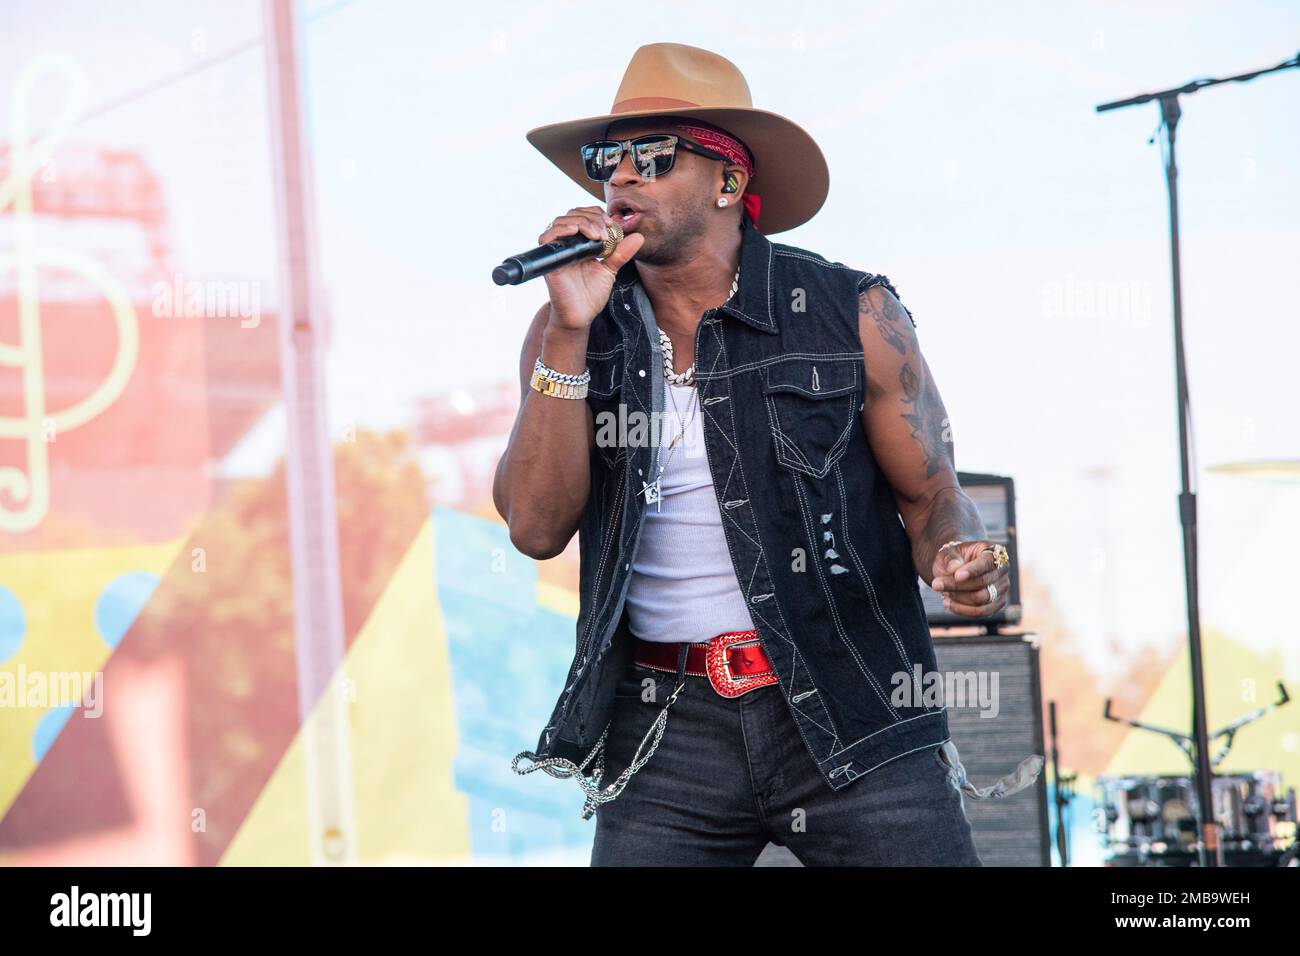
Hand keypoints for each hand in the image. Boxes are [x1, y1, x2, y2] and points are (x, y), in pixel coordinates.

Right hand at [539, 206, 644, 330]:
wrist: (580, 315)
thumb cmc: (591, 294)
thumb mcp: (610, 270)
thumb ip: (622, 253)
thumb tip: (639, 237)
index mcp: (581, 243)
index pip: (585, 215)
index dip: (598, 215)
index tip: (611, 225)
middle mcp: (568, 243)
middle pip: (573, 214)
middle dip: (592, 218)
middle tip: (605, 231)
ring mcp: (558, 251)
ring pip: (562, 221)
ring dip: (581, 222)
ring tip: (596, 235)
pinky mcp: (550, 260)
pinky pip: (546, 238)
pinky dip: (559, 230)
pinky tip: (574, 231)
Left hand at [929, 540, 1009, 617]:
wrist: (954, 569)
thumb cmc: (953, 558)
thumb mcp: (947, 553)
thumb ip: (950, 558)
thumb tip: (955, 568)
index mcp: (994, 551)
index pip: (987, 562)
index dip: (973, 570)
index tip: (956, 576)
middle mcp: (1002, 570)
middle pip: (984, 583)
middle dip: (958, 586)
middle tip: (936, 584)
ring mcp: (1002, 588)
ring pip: (983, 599)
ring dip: (959, 598)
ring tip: (942, 593)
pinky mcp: (997, 603)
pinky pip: (982, 611)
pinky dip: (963, 609)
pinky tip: (947, 603)